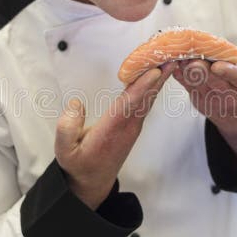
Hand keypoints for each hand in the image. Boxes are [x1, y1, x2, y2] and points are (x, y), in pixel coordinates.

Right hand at [54, 63, 175, 209]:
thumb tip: (76, 104)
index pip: (128, 105)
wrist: (92, 182)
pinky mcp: (134, 123)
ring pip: (148, 98)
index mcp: (110, 131)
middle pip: (145, 97)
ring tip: (171, 58)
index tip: (156, 72)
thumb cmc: (79, 164)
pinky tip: (159, 73)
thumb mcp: (64, 152)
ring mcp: (133, 125)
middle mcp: (127, 126)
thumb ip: (66, 129)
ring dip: (160, 79)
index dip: (142, 88)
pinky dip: (153, 85)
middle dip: (159, 76)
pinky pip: (146, 101)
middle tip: (173, 55)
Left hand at [173, 48, 236, 169]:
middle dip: (202, 71)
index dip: (229, 72)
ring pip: (197, 83)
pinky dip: (179, 73)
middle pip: (214, 82)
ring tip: (179, 55)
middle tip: (191, 59)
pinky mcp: (196, 99)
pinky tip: (173, 61)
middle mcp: (230, 96)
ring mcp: (211, 99)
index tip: (218, 65)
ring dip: (186, 71)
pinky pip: (186, 85)